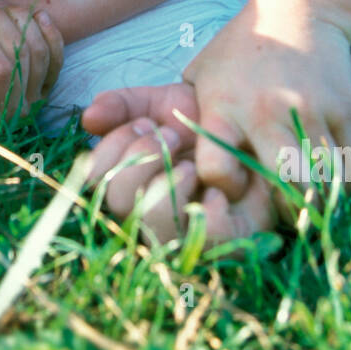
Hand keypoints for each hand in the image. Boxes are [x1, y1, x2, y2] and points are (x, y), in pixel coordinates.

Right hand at [82, 83, 274, 243]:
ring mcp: (187, 231)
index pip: (95, 179)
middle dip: (140, 161)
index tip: (142, 124)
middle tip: (170, 136)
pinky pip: (207, 244)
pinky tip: (218, 192)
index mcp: (131, 180)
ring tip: (191, 165)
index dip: (112, 150)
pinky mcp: (231, 242)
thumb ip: (123, 106)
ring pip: (154, 230)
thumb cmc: (208, 119)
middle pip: (117, 204)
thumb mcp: (162, 105)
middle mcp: (150, 211)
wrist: (262, 123)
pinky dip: (209, 217)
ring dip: (166, 187)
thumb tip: (88, 117)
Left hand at [183, 0, 350, 225]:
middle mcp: (265, 113)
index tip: (232, 187)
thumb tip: (121, 134)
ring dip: (317, 197)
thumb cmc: (239, 49)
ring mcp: (309, 111)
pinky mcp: (343, 108)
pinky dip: (344, 177)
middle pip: (283, 185)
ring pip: (322, 179)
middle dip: (284, 209)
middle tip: (282, 212)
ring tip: (308, 200)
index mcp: (223, 108)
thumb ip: (174, 111)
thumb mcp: (199, 74)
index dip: (224, 187)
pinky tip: (332, 178)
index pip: (217, 169)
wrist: (298, 9)